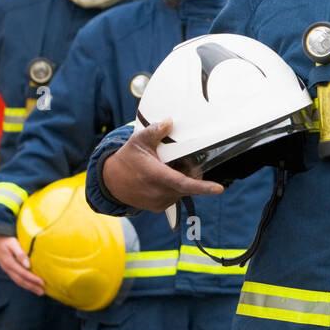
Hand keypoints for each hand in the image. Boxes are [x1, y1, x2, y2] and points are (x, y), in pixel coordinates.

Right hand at [0, 233, 44, 295]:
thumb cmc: (5, 239)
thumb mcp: (13, 243)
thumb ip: (20, 254)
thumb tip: (28, 265)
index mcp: (9, 263)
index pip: (24, 274)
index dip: (33, 279)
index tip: (43, 283)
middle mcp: (7, 268)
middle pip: (21, 281)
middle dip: (32, 287)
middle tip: (42, 292)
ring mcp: (6, 269)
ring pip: (18, 281)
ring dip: (28, 286)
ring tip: (37, 291)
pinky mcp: (7, 268)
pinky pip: (16, 278)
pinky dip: (23, 283)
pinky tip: (29, 284)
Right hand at [101, 118, 222, 211]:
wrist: (110, 182)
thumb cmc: (127, 159)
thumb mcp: (138, 141)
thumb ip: (155, 131)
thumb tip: (170, 122)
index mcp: (155, 176)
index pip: (183, 183)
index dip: (203, 187)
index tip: (218, 189)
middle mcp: (158, 192)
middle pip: (188, 183)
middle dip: (190, 171)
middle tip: (180, 159)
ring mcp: (159, 202)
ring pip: (183, 190)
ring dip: (183, 179)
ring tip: (169, 167)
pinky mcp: (159, 207)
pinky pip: (176, 196)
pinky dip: (176, 187)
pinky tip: (165, 177)